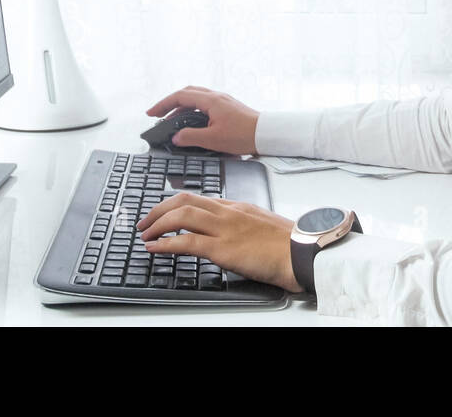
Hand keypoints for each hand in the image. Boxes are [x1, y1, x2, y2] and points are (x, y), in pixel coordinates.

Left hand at [136, 194, 303, 293]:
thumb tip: (234, 235)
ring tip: (145, 234)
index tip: (163, 212)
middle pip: (184, 200)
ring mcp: (225, 228)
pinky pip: (186, 242)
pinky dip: (165, 244)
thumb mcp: (265, 226)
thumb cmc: (292, 244)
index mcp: (239, 207)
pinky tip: (154, 248)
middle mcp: (229, 212)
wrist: (305, 252)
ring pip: (181, 215)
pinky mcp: (223, 248)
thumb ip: (246, 226)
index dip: (175, 204)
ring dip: (157, 224)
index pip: (200, 198)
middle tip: (146, 222)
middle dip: (159, 209)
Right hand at [145, 86, 259, 155]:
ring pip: (196, 98)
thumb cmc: (244, 135)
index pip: (180, 96)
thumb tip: (176, 137)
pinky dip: (193, 110)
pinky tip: (192, 121)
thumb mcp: (213, 139)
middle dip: (170, 103)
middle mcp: (216, 96)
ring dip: (182, 107)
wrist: (267, 134)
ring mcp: (223, 100)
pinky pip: (205, 104)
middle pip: (187, 93)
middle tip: (159, 114)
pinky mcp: (228, 107)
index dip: (163, 104)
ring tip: (172, 120)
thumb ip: (191, 137)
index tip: (151, 113)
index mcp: (211, 100)